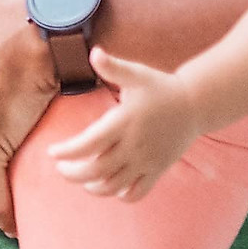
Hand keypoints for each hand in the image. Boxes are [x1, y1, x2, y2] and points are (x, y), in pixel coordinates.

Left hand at [48, 47, 203, 200]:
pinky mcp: (158, 170)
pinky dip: (121, 195)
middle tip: (60, 168)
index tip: (52, 152)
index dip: (68, 151)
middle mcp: (134, 145)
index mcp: (124, 122)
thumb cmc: (160, 87)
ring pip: (115, 185)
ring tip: (81, 179)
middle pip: (97, 169)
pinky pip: (138, 192)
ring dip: (93, 187)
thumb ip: (113, 67)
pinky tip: (110, 187)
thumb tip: (94, 53)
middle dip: (73, 172)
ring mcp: (147, 160)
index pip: (89, 143)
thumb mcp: (136, 74)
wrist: (195, 104)